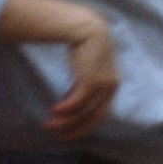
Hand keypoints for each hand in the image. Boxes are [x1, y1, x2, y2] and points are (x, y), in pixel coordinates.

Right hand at [17, 0, 121, 135]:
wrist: (86, 27)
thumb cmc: (84, 47)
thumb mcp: (86, 70)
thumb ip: (82, 86)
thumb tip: (69, 105)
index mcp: (112, 86)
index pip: (102, 114)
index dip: (86, 125)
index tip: (70, 131)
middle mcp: (111, 87)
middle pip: (95, 118)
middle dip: (77, 129)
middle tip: (60, 136)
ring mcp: (103, 85)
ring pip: (83, 112)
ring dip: (65, 121)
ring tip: (49, 124)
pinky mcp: (91, 80)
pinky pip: (76, 103)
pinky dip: (64, 109)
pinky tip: (52, 110)